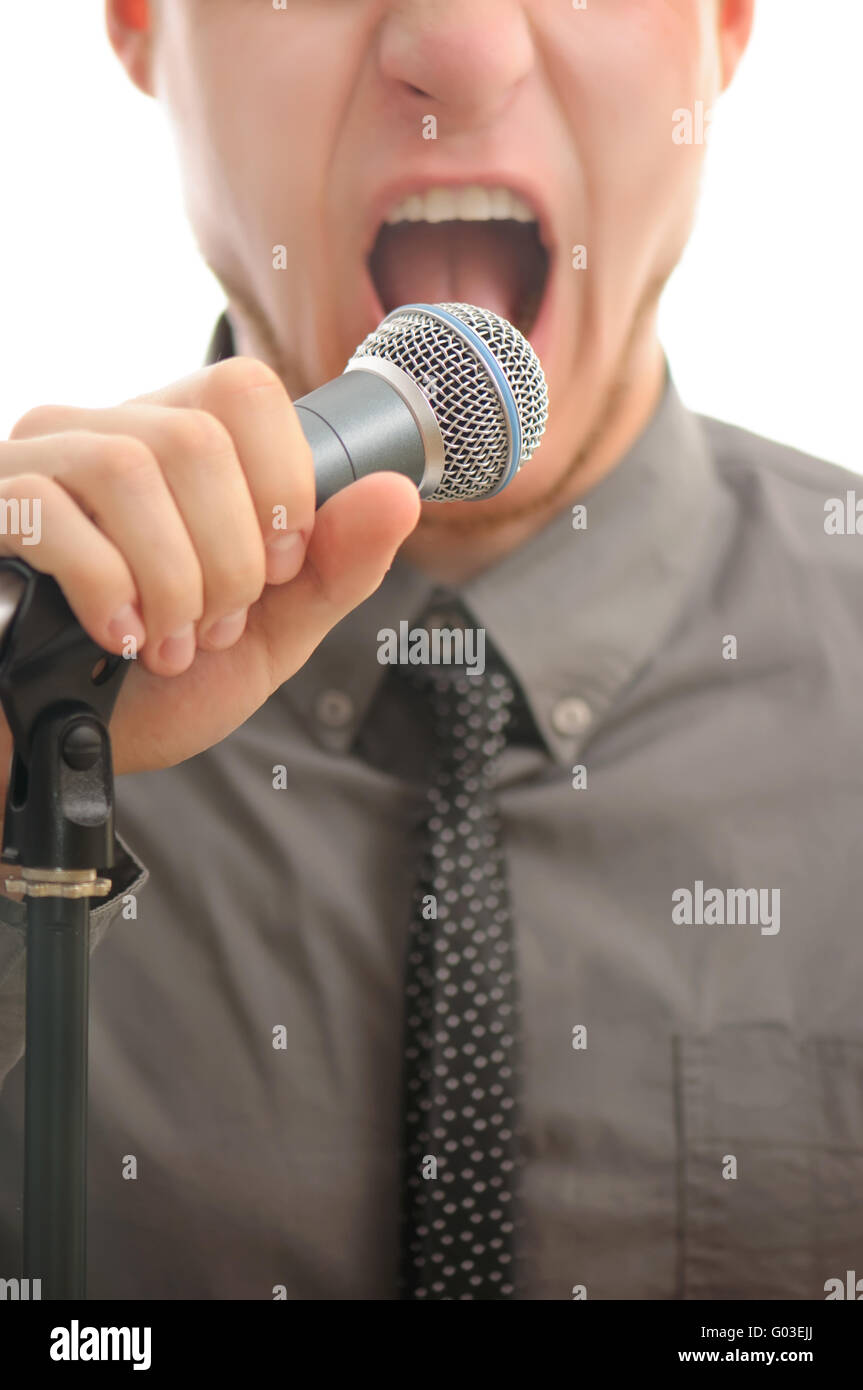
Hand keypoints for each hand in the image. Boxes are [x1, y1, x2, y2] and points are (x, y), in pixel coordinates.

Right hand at [0, 357, 419, 775]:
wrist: (65, 752)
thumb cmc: (157, 686)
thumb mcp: (268, 634)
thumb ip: (334, 568)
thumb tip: (401, 492)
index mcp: (176, 447)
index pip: (245, 388)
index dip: (283, 480)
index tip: (283, 566)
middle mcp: (102, 434)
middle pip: (196, 436)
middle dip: (231, 555)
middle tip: (218, 626)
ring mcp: (35, 465)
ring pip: (128, 467)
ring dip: (173, 579)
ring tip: (170, 645)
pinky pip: (50, 510)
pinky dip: (106, 587)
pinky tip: (117, 638)